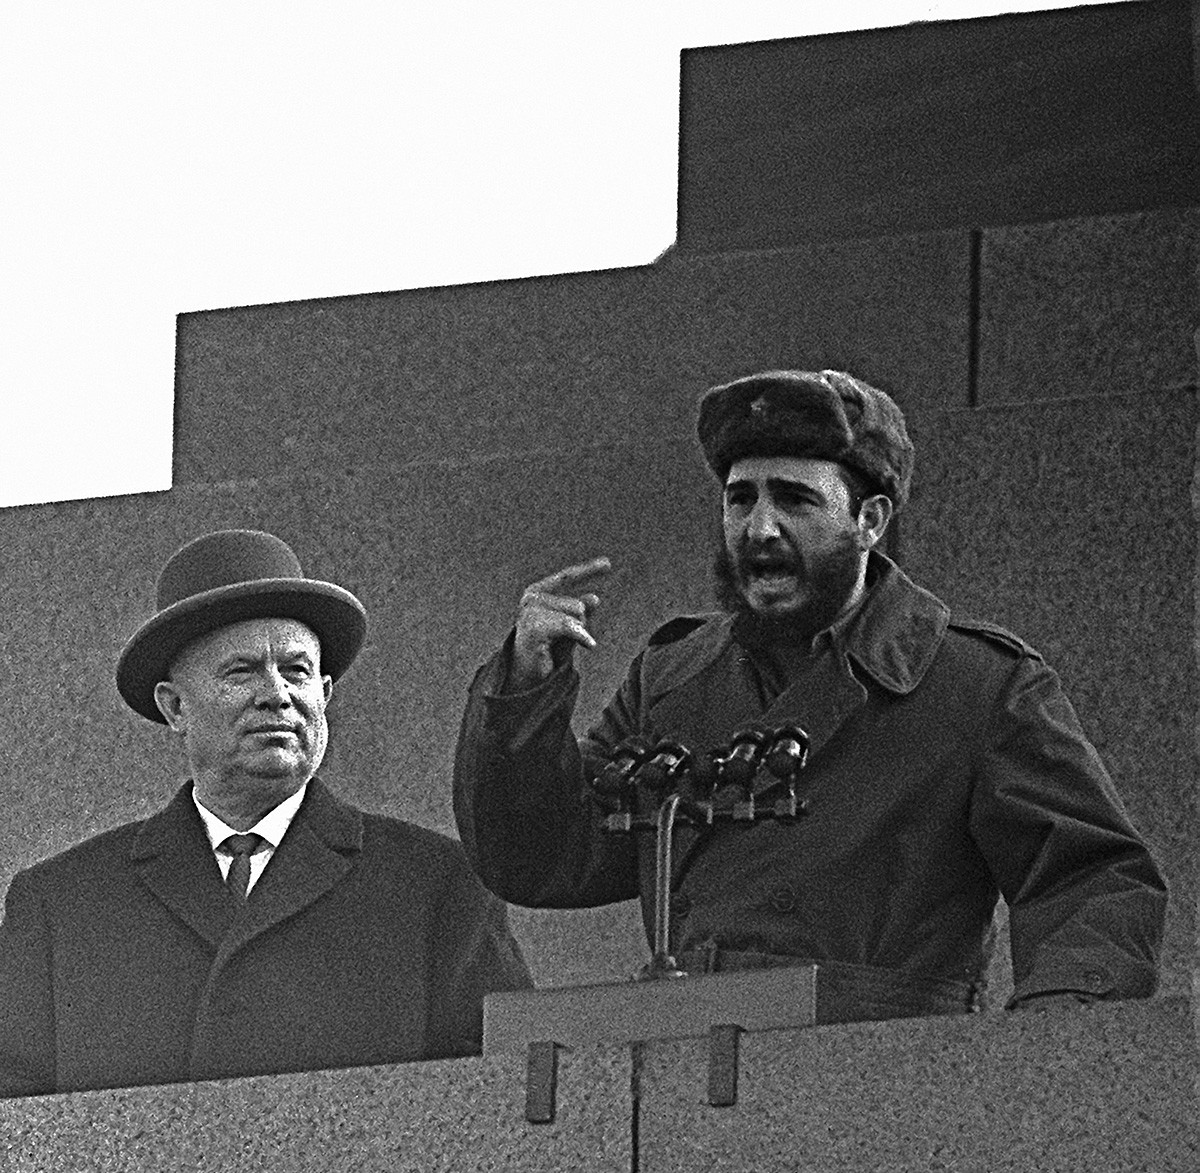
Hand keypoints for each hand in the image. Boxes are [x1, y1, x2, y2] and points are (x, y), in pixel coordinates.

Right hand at [509, 557, 612, 689]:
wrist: (526, 676)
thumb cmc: (546, 651)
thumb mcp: (569, 628)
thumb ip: (581, 613)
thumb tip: (595, 599)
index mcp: (538, 592)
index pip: (567, 577)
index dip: (588, 570)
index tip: (608, 564)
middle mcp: (532, 597)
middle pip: (578, 605)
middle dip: (579, 625)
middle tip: (561, 643)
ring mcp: (531, 611)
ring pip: (577, 614)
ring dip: (575, 634)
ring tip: (558, 647)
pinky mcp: (535, 626)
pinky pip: (571, 626)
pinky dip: (582, 636)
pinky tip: (589, 645)